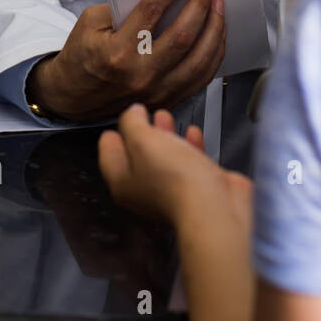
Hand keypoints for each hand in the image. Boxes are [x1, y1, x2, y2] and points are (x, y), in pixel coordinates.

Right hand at [28, 0, 225, 122]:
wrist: (72, 97)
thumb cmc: (82, 56)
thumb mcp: (89, 22)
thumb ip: (122, 6)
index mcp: (117, 52)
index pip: (152, 12)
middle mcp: (140, 74)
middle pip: (182, 35)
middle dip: (200, 3)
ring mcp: (156, 91)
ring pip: (199, 59)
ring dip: (214, 28)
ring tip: (218, 5)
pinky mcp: (166, 100)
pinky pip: (201, 78)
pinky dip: (213, 54)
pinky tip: (217, 35)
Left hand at [99, 103, 252, 232]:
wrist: (212, 206)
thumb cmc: (173, 178)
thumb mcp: (142, 140)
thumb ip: (132, 123)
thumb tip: (132, 113)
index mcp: (122, 182)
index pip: (109, 154)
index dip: (115, 133)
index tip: (121, 119)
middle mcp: (143, 192)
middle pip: (137, 156)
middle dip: (141, 131)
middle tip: (144, 114)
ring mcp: (169, 193)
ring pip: (163, 158)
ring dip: (165, 136)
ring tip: (166, 117)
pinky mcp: (195, 191)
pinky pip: (189, 164)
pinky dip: (189, 146)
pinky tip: (193, 134)